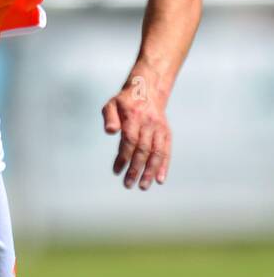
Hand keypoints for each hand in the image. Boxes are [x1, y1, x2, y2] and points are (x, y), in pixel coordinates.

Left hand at [102, 71, 170, 190]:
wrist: (147, 90)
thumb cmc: (125, 101)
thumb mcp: (112, 104)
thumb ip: (109, 117)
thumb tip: (110, 131)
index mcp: (134, 116)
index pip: (130, 140)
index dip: (123, 157)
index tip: (116, 171)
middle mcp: (149, 123)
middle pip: (143, 149)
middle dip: (136, 169)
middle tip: (128, 184)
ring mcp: (160, 128)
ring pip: (157, 152)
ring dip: (150, 171)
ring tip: (143, 186)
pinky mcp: (166, 133)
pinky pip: (166, 151)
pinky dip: (164, 166)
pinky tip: (159, 180)